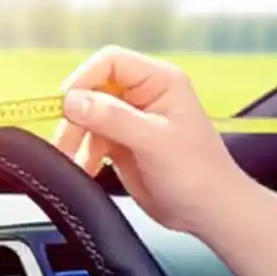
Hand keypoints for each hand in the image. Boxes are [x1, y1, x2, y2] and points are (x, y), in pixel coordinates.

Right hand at [53, 46, 253, 234]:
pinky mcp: (121, 145)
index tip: (67, 104)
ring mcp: (130, 121)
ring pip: (86, 117)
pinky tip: (85, 169)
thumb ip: (113, 118)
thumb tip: (72, 100)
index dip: (85, 78)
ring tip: (73, 161)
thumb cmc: (197, 173)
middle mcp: (142, 96)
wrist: (209, 213)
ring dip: (75, 138)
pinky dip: (82, 154)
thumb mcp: (155, 141)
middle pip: (93, 90)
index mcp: (159, 81)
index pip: (111, 62)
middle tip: (66, 141)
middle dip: (76, 115)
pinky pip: (90, 141)